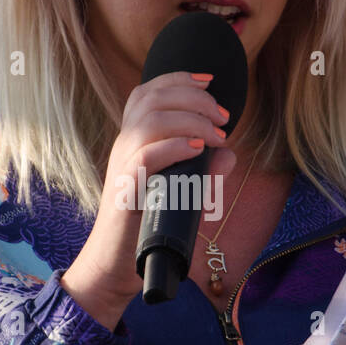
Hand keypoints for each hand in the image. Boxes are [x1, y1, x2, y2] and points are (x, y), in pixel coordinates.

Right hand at [62, 70, 236, 312]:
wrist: (116, 265)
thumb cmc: (146, 229)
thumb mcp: (183, 196)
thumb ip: (204, 174)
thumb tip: (229, 155)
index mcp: (133, 142)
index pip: (148, 93)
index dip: (177, 79)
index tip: (209, 81)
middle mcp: (124, 147)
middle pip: (152, 98)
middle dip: (193, 98)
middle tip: (223, 117)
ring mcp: (122, 167)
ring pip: (149, 121)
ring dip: (190, 119)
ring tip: (216, 135)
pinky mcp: (126, 191)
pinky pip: (145, 156)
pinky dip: (174, 146)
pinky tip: (197, 149)